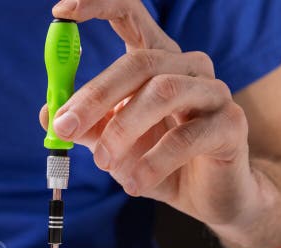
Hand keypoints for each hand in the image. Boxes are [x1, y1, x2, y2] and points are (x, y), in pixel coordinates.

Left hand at [42, 0, 264, 241]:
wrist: (203, 196)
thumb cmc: (156, 162)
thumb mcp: (111, 145)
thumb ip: (85, 127)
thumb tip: (49, 114)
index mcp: (155, 62)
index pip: (129, 15)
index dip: (97, 5)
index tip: (61, 13)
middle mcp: (187, 67)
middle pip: (139, 62)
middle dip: (95, 95)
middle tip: (66, 127)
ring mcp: (213, 92)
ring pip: (162, 92)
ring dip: (122, 130)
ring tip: (104, 163)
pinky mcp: (230, 125)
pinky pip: (185, 137)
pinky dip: (152, 162)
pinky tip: (135, 183)